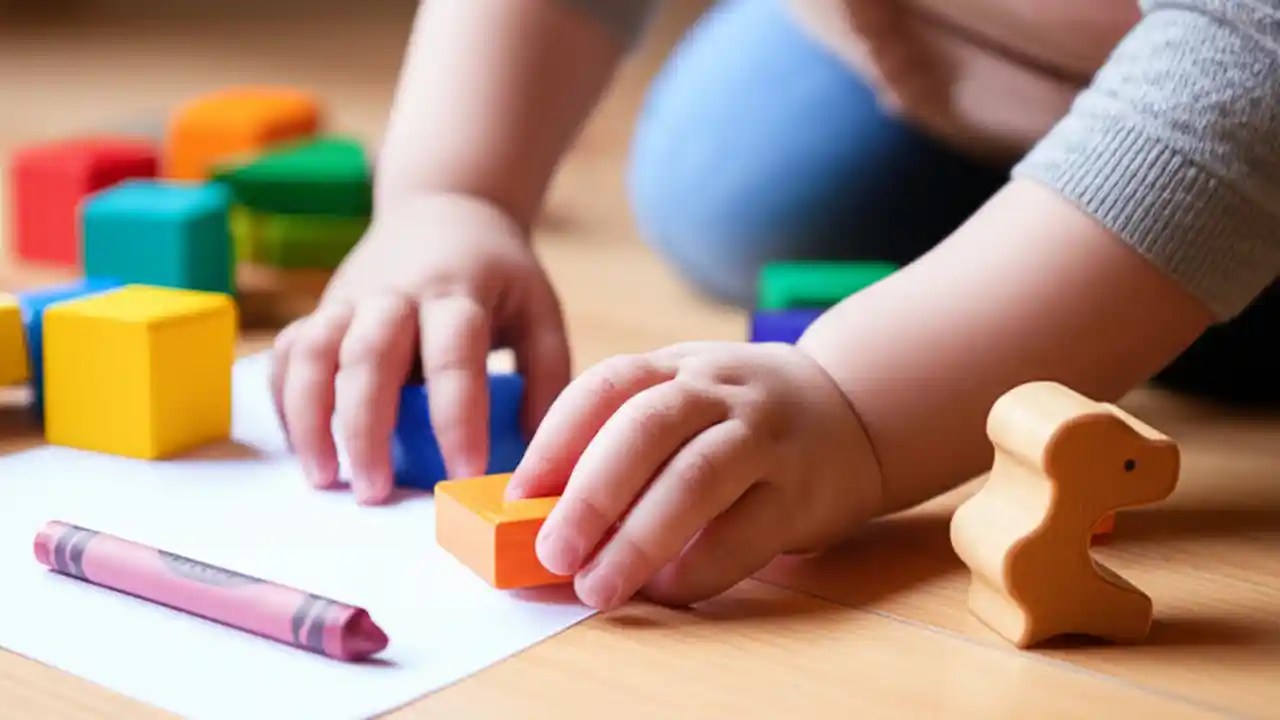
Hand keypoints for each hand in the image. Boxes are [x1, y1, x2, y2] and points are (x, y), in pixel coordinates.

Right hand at [270, 193, 569, 503]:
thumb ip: (547, 378)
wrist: (444, 209)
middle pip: (368, 356)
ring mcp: (350, 299)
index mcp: (458, 294)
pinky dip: (286, 401)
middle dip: (366, 428)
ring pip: (312, 352)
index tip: (466, 474)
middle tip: (374, 494)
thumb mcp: (540, 311)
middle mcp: (397, 294)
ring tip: (323, 478)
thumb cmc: (499, 275)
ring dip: (310, 418)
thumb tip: (537, 456)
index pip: (455, 356)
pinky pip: (287, 353)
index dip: (458, 417)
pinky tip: (303, 448)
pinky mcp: (322, 309)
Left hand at [506, 341, 882, 610]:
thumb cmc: (740, 417)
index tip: (518, 500)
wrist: (854, 409)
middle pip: (647, 427)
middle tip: (554, 552)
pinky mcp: (803, 491)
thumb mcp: (684, 399)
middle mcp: (720, 391)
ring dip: (639, 538)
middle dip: (591, 493)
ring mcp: (766, 437)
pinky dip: (698, 568)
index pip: (605, 387)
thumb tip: (542, 517)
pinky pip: (747, 533)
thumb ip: (623, 441)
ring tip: (598, 586)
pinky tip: (664, 590)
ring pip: (697, 477)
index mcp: (676, 366)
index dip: (555, 441)